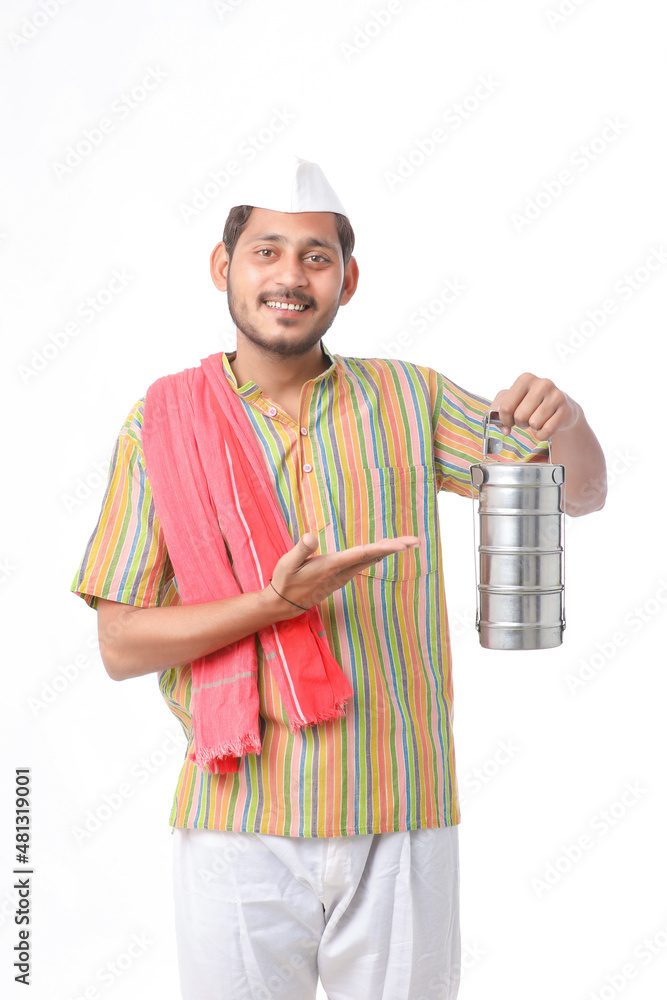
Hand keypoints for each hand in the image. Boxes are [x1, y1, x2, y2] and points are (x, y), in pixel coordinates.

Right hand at [265, 532, 420, 618]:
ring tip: (407, 543)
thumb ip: (301, 550)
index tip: (401, 545)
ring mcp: (342, 576)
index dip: (383, 548)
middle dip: (394, 548)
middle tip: (416, 541)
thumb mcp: (287, 564)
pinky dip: (376, 555)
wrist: (284, 605)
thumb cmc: (284, 581)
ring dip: (388, 551)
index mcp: (331, 565)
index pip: (362, 554)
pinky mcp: (340, 577)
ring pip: (370, 561)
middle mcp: (342, 572)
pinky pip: (363, 564)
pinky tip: (384, 550)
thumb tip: (311, 536)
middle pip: (373, 557)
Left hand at [490, 372, 579, 438]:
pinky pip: (547, 431)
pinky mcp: (566, 409)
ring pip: (534, 423)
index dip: (505, 419)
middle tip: (527, 418)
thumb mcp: (510, 401)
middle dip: (520, 423)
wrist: (559, 407)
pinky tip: (546, 425)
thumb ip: (496, 413)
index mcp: (525, 379)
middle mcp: (542, 384)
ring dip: (533, 427)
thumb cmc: (531, 403)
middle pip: (519, 416)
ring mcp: (556, 395)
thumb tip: (504, 429)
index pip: (505, 407)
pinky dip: (542, 434)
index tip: (510, 419)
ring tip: (537, 419)